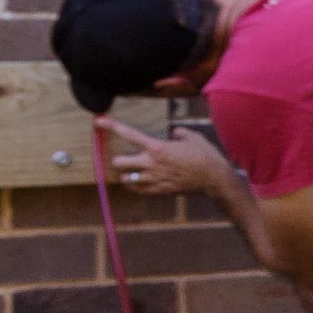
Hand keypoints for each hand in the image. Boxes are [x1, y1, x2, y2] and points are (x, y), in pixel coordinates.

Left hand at [98, 118, 234, 197]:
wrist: (215, 180)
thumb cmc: (205, 156)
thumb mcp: (192, 136)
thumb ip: (178, 133)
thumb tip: (174, 134)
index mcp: (157, 147)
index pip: (128, 134)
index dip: (111, 126)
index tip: (98, 122)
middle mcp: (151, 163)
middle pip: (120, 162)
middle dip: (119, 160)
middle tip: (122, 159)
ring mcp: (155, 179)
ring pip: (128, 179)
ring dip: (126, 175)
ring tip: (129, 173)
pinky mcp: (161, 191)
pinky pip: (140, 191)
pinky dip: (135, 187)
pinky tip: (136, 183)